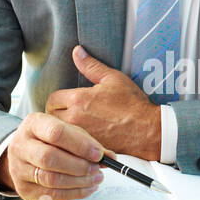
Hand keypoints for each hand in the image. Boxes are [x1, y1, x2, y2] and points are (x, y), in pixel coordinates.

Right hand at [0, 112, 104, 199]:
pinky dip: (73, 193)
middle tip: (97, 169)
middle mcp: (21, 145)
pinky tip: (86, 188)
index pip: (56, 133)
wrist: (22, 153)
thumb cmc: (48, 140)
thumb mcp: (67, 133)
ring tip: (94, 179)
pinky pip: (51, 195)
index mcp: (33, 124)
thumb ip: (86, 142)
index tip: (98, 154)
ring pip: (50, 179)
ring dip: (78, 181)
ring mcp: (19, 168)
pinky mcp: (23, 188)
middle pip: (50, 158)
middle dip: (79, 166)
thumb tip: (109, 156)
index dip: (80, 145)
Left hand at [45, 45, 162, 160]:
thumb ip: (91, 66)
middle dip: (56, 112)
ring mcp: (81, 135)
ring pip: (60, 131)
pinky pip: (72, 144)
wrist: (147, 130)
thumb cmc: (133, 104)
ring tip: (74, 124)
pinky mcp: (87, 147)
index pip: (52, 98)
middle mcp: (76, 118)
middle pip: (51, 116)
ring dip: (63, 127)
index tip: (66, 99)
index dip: (58, 98)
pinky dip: (74, 141)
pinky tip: (82, 137)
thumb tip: (77, 51)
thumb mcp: (113, 79)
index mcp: (79, 99)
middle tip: (67, 111)